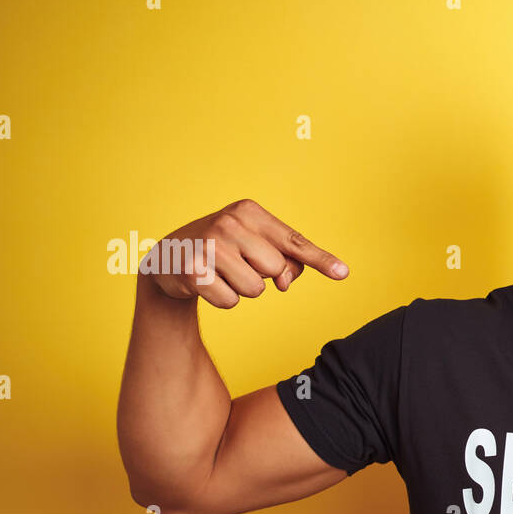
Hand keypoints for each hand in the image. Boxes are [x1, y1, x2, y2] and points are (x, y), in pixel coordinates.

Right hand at [144, 199, 348, 306]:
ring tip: (221, 272)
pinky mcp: (192, 270)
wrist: (169, 257)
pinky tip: (206, 282)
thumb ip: (285, 261)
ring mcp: (209, 245)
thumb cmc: (224, 250)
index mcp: (249, 212)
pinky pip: (231, 302)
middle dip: (262, 275)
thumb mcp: (255, 244)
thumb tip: (285, 283)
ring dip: (242, 289)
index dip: (320, 259)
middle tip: (237, 264)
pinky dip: (223, 299)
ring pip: (256, 289)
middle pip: (277, 270)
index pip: (293, 241)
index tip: (343, 273)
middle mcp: (229, 223)